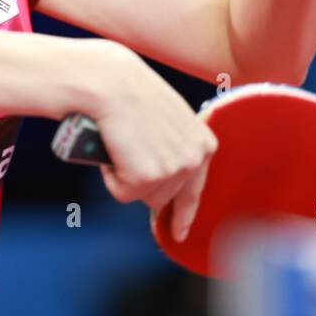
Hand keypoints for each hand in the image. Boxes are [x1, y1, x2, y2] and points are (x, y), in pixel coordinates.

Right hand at [75, 40, 217, 240]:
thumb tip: (163, 175)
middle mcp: (195, 159)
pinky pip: (121, 192)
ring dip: (124, 176)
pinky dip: (110, 175)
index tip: (178, 233)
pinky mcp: (147, 178)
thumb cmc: (130, 93)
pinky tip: (112, 148)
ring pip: (141, 196)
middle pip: (162, 197)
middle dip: (142, 184)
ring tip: (119, 142)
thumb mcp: (167, 119)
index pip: (195, 191)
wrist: (111, 82)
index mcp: (204, 144)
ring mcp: (172, 170)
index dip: (183, 215)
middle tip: (126, 152)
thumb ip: (174, 144)